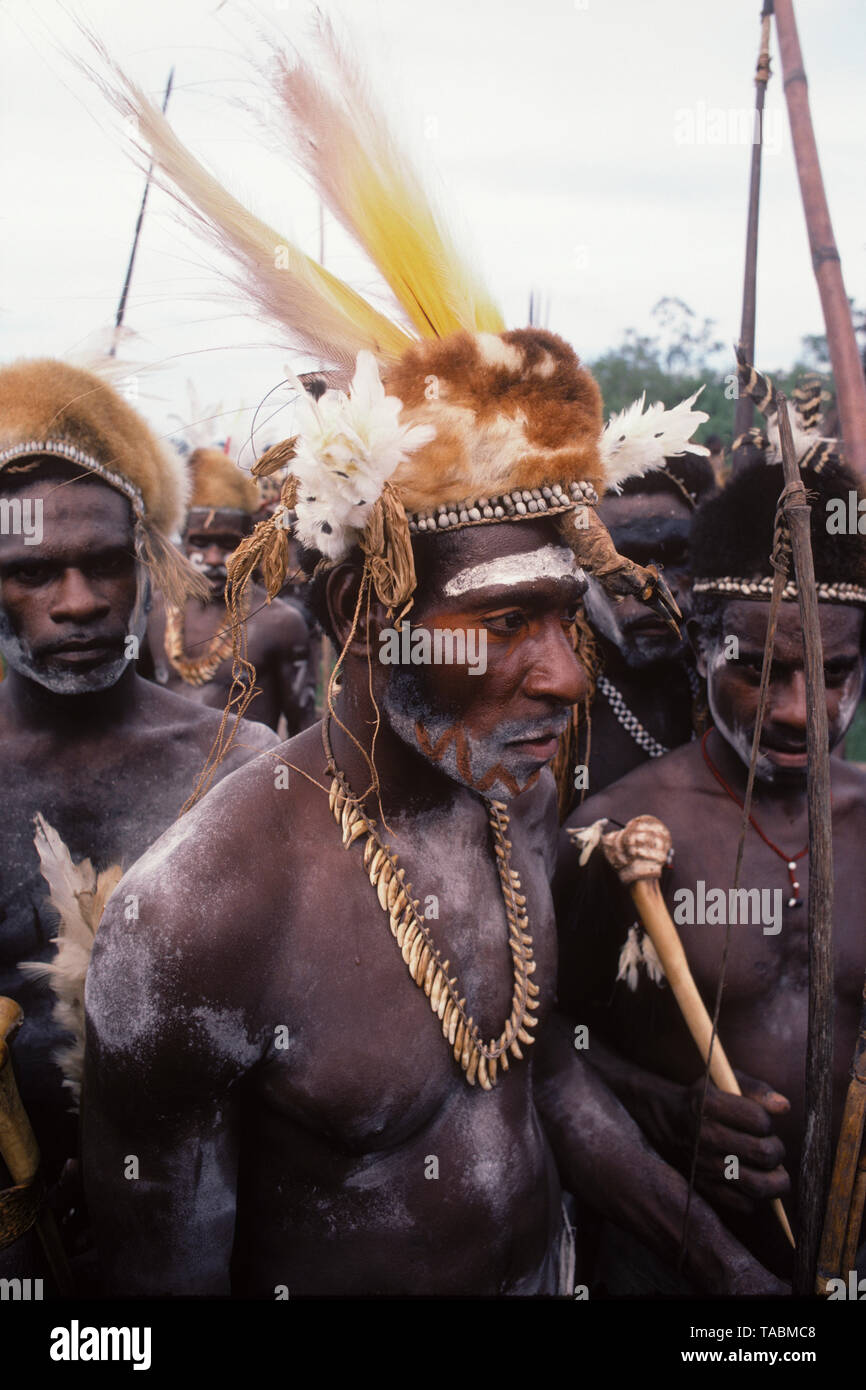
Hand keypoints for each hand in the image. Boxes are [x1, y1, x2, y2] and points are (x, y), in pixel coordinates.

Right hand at [682, 1071, 790, 1214]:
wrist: (670, 1120)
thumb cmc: (708, 1100)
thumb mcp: (726, 1082)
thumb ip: (758, 1090)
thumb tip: (784, 1107)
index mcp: (708, 1104)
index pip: (759, 1121)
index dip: (768, 1122)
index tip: (762, 1122)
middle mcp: (703, 1136)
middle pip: (763, 1153)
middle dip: (777, 1150)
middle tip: (772, 1146)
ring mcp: (703, 1165)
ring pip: (757, 1185)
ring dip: (774, 1179)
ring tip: (772, 1168)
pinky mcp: (704, 1187)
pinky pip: (744, 1204)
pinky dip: (755, 1195)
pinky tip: (751, 1178)